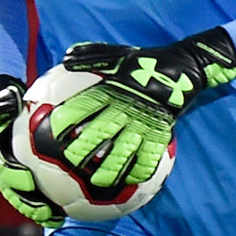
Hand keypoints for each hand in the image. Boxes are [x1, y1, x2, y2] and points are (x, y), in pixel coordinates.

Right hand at [0, 74, 63, 227]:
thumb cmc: (6, 102)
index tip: (28, 181)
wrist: (3, 107)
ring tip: (54, 217)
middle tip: (44, 209)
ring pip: (20, 197)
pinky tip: (61, 215)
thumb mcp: (3, 99)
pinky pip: (32, 197)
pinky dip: (44, 207)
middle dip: (26, 202)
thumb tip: (10, 99)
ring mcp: (9, 176)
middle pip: (10, 189)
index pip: (0, 167)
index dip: (12, 176)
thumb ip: (4, 104)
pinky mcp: (22, 180)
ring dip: (35, 210)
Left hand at [50, 27, 235, 187]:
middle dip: (84, 147)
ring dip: (109, 166)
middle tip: (69, 161)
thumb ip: (92, 56)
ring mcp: (143, 122)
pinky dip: (141, 168)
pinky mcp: (160, 132)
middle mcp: (125, 108)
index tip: (54, 130)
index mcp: (113, 89)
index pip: (86, 104)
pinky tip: (131, 181)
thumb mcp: (117, 54)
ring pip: (123, 148)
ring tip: (97, 181)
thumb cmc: (143, 62)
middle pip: (101, 131)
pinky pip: (150, 154)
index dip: (69, 117)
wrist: (180, 68)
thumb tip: (66, 57)